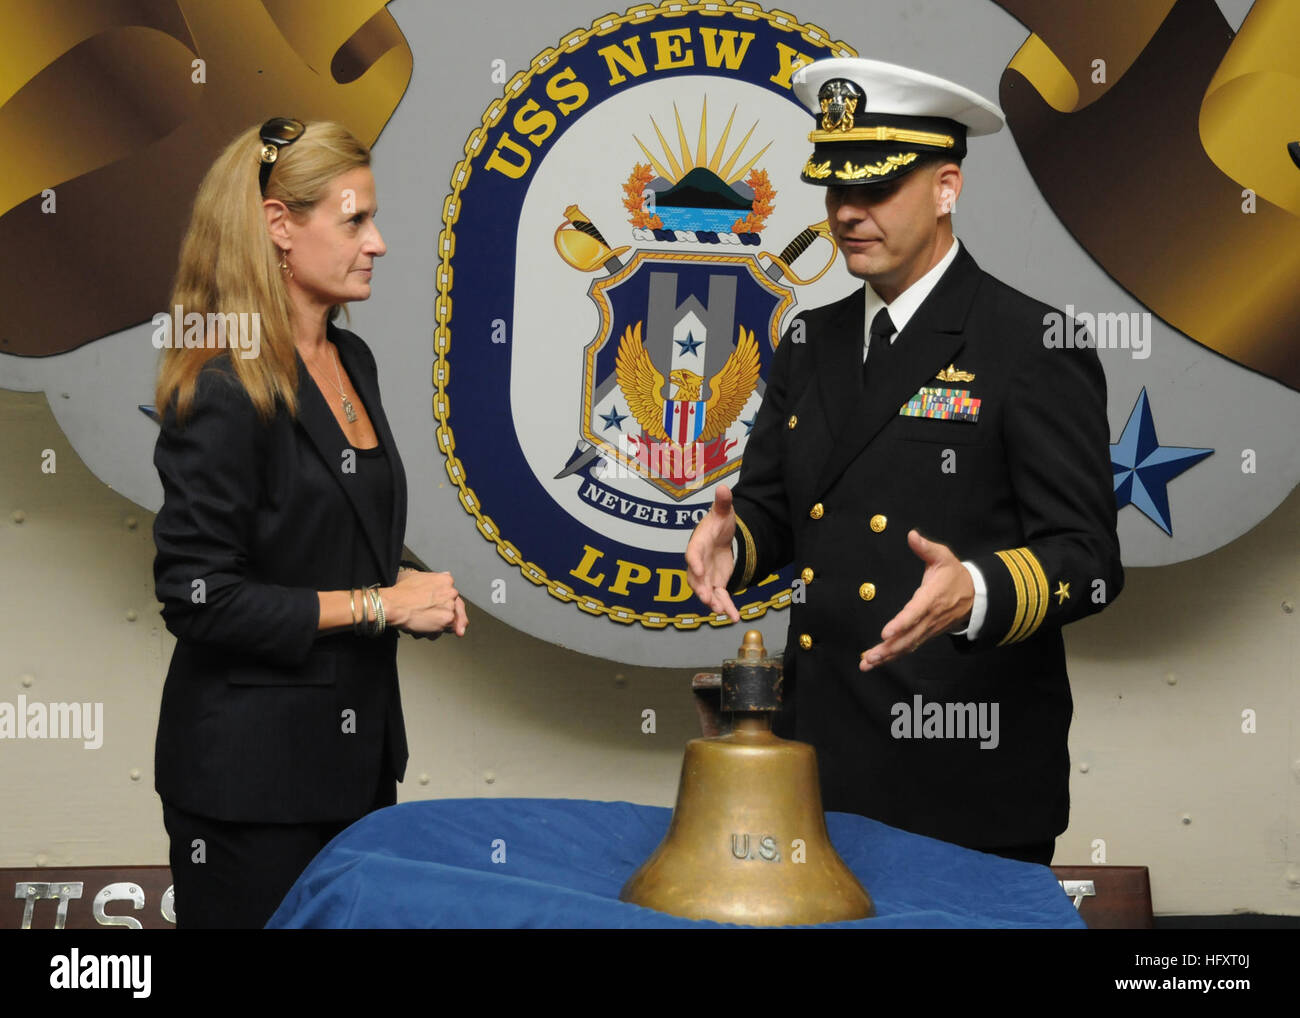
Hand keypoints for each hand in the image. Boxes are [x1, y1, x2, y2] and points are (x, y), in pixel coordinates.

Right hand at [385, 569, 467, 636]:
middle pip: (455, 609)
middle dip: (445, 616)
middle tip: (435, 621)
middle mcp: (451, 592)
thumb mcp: (416, 576)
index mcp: (446, 580)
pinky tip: (422, 630)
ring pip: (450, 621)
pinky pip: (445, 631)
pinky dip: (434, 633)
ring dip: (437, 626)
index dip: (446, 604)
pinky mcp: (447, 619)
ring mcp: (450, 606)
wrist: (393, 605)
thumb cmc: (400, 592)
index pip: (452, 595)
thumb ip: (434, 577)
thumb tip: (447, 573)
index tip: (442, 609)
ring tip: (422, 624)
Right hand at [685, 484, 740, 621]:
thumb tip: (723, 488)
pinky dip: (726, 608)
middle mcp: (698, 563)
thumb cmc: (718, 523)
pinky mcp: (716, 584)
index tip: (697, 569)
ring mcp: (706, 576)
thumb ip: (723, 503)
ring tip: (721, 612)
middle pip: (696, 578)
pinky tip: (734, 617)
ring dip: (714, 603)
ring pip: (707, 592)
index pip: (692, 553)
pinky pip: (720, 598)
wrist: (720, 536)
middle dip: (700, 589)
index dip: (693, 562)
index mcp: (698, 544)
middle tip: (706, 599)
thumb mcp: (723, 512)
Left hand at [860, 530, 971, 671]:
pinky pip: (909, 647)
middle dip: (888, 648)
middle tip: (869, 657)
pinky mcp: (925, 634)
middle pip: (908, 637)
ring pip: (907, 645)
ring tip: (867, 663)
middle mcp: (929, 618)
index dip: (901, 624)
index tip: (885, 633)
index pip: (914, 613)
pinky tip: (876, 661)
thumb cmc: (954, 575)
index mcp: (931, 598)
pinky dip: (893, 656)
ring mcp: (928, 629)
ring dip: (887, 656)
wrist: (975, 595)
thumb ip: (926, 548)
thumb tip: (912, 535)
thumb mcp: (944, 557)